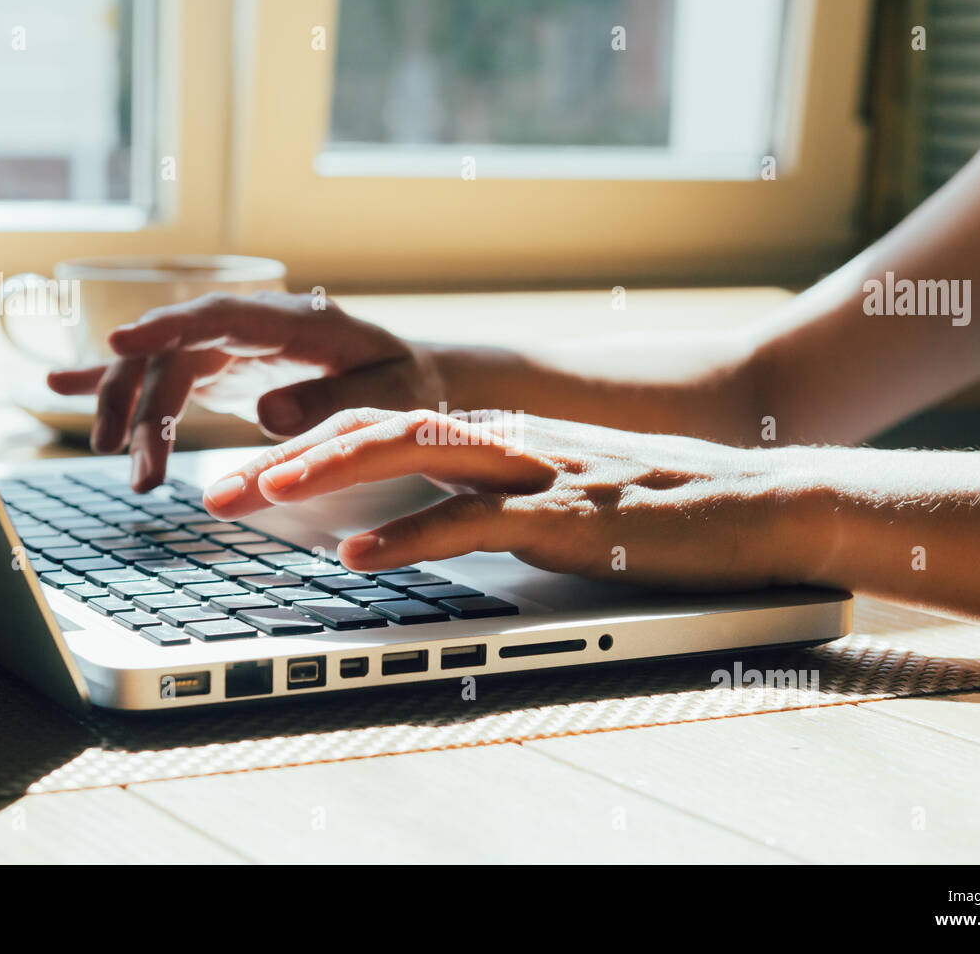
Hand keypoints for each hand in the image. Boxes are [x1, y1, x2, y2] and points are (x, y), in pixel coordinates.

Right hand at [46, 292, 446, 490]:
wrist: (411, 377)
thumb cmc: (406, 381)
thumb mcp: (391, 395)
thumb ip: (331, 403)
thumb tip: (264, 416)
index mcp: (292, 320)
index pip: (218, 316)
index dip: (167, 327)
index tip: (120, 343)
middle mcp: (251, 325)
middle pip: (172, 349)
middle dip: (140, 400)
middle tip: (128, 460)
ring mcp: (231, 346)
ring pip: (160, 368)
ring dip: (133, 413)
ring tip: (120, 464)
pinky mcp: (221, 368)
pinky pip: (162, 373)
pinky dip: (117, 382)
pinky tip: (59, 384)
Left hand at [201, 408, 810, 589]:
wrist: (760, 502)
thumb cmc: (661, 509)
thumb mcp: (560, 496)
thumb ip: (494, 498)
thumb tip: (425, 521)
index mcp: (500, 435)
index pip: (386, 424)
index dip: (310, 443)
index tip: (249, 475)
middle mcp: (508, 439)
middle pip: (380, 426)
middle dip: (291, 455)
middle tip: (219, 491)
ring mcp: (538, 472)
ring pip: (415, 452)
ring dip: (331, 472)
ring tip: (263, 495)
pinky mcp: (572, 518)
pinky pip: (476, 521)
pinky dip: (411, 536)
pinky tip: (360, 556)